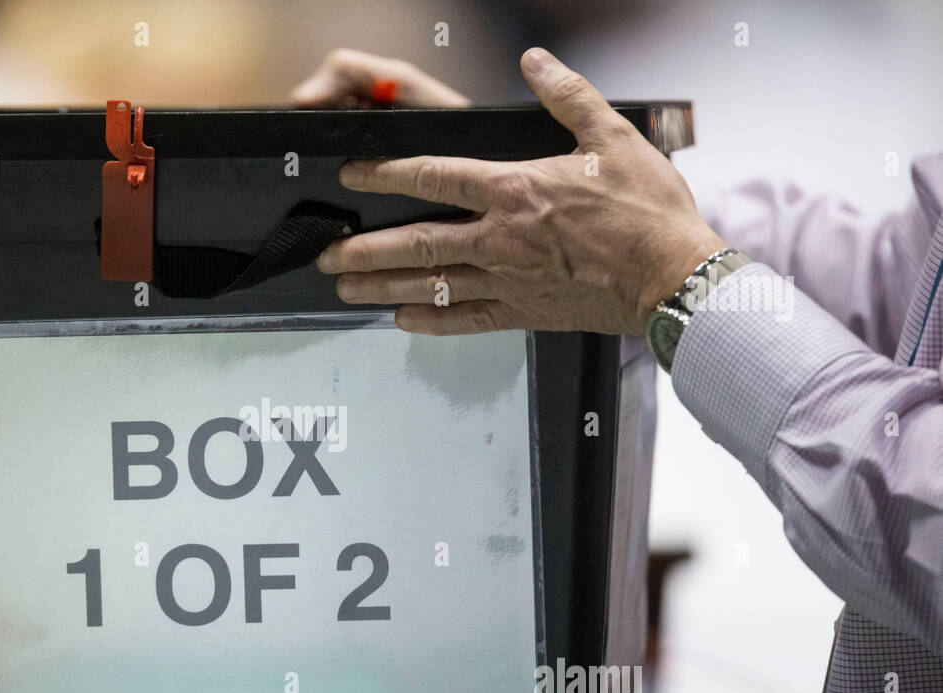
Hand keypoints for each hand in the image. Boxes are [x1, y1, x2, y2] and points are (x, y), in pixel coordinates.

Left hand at [316, 48, 724, 335]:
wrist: (674, 279)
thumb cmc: (648, 211)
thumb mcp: (612, 137)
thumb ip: (567, 95)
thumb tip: (536, 60)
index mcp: (515, 190)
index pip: (432, 176)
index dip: (385, 174)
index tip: (353, 175)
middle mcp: (499, 239)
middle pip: (413, 242)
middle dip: (364, 247)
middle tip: (328, 252)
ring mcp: (507, 281)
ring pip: (428, 285)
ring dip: (380, 287)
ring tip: (344, 288)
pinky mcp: (522, 313)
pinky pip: (463, 322)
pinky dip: (428, 323)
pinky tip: (401, 322)